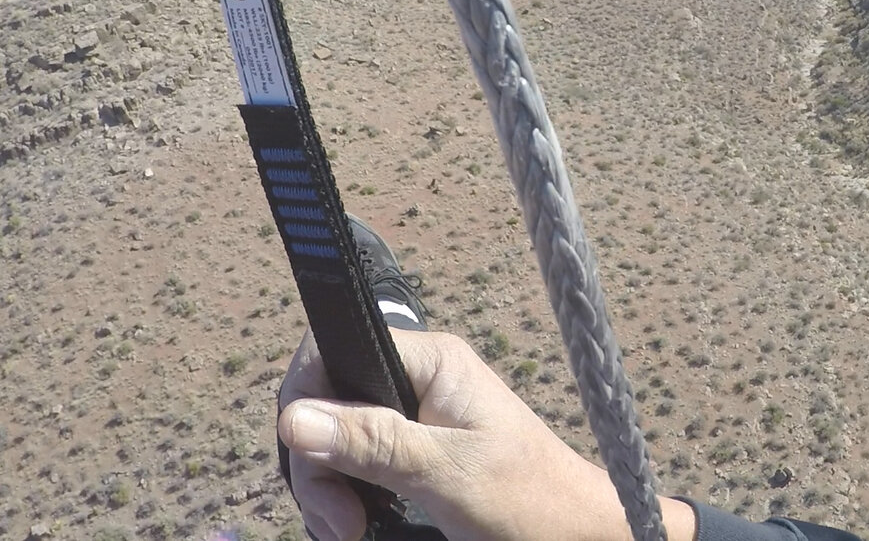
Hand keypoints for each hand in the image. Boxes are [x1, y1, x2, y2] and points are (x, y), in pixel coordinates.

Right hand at [277, 328, 696, 540]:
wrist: (573, 535)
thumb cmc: (529, 499)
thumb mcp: (447, 473)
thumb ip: (374, 443)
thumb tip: (295, 418)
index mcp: (430, 360)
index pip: (333, 347)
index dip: (305, 396)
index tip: (308, 456)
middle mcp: (415, 379)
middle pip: (324, 402)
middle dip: (316, 464)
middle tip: (341, 522)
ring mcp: (410, 416)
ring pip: (331, 440)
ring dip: (327, 488)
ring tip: (349, 530)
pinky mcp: (408, 453)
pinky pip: (351, 466)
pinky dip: (343, 499)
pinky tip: (355, 526)